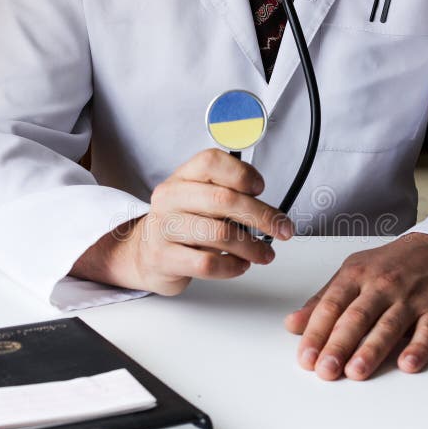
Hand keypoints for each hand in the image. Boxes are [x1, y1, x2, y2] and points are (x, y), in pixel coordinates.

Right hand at [71, 149, 293, 294]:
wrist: (144, 252)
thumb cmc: (184, 224)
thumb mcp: (202, 200)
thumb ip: (231, 196)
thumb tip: (270, 211)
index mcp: (183, 177)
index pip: (212, 162)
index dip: (242, 173)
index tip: (260, 188)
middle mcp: (170, 198)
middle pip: (223, 200)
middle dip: (262, 216)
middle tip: (282, 229)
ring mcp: (164, 228)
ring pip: (219, 234)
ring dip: (251, 247)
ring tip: (264, 254)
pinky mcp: (164, 258)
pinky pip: (207, 264)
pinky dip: (232, 266)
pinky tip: (240, 265)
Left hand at [285, 233, 427, 380]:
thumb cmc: (389, 264)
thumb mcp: (351, 273)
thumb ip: (322, 300)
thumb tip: (293, 324)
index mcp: (356, 275)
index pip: (332, 305)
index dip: (316, 332)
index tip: (306, 357)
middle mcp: (382, 285)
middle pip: (357, 317)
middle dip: (339, 345)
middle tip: (325, 370)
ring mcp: (410, 297)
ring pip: (389, 325)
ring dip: (372, 349)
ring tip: (355, 371)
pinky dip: (419, 347)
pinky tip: (407, 363)